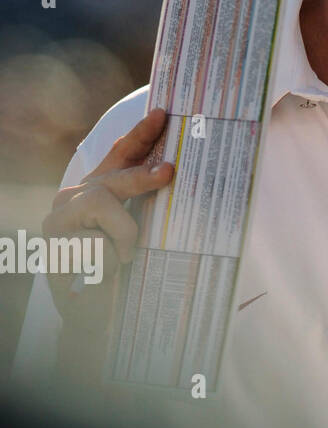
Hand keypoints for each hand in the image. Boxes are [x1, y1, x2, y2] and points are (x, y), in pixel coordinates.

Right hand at [42, 107, 173, 374]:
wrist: (88, 313)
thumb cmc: (117, 266)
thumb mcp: (136, 229)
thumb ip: (144, 203)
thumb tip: (174, 173)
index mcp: (97, 189)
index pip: (119, 155)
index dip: (141, 134)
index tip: (163, 114)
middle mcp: (74, 196)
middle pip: (115, 177)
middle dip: (143, 175)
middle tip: (168, 172)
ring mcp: (59, 217)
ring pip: (103, 204)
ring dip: (123, 235)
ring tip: (124, 258)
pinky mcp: (53, 239)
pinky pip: (94, 238)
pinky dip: (107, 259)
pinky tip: (101, 272)